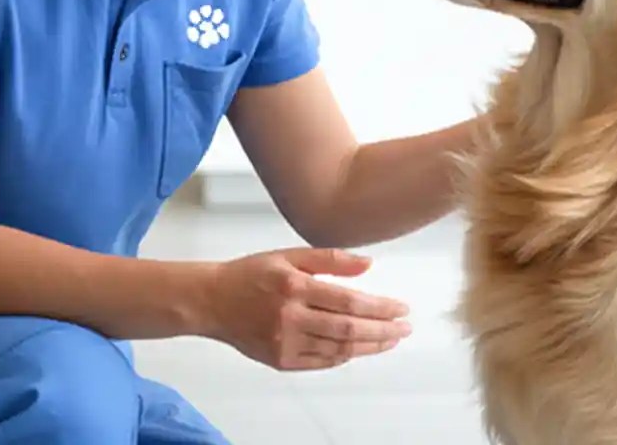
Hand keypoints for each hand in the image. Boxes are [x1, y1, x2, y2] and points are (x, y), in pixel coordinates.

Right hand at [203, 247, 411, 370]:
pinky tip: (360, 348)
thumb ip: (330, 259)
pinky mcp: (280, 360)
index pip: (350, 301)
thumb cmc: (250, 275)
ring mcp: (285, 342)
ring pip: (338, 349)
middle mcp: (290, 317)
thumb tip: (369, 264)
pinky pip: (321, 362)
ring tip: (390, 339)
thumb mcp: (289, 255)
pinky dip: (345, 356)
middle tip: (405, 328)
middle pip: (349, 329)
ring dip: (370, 346)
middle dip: (383, 331)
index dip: (381, 308)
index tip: (401, 308)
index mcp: (295, 287)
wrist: (211, 301)